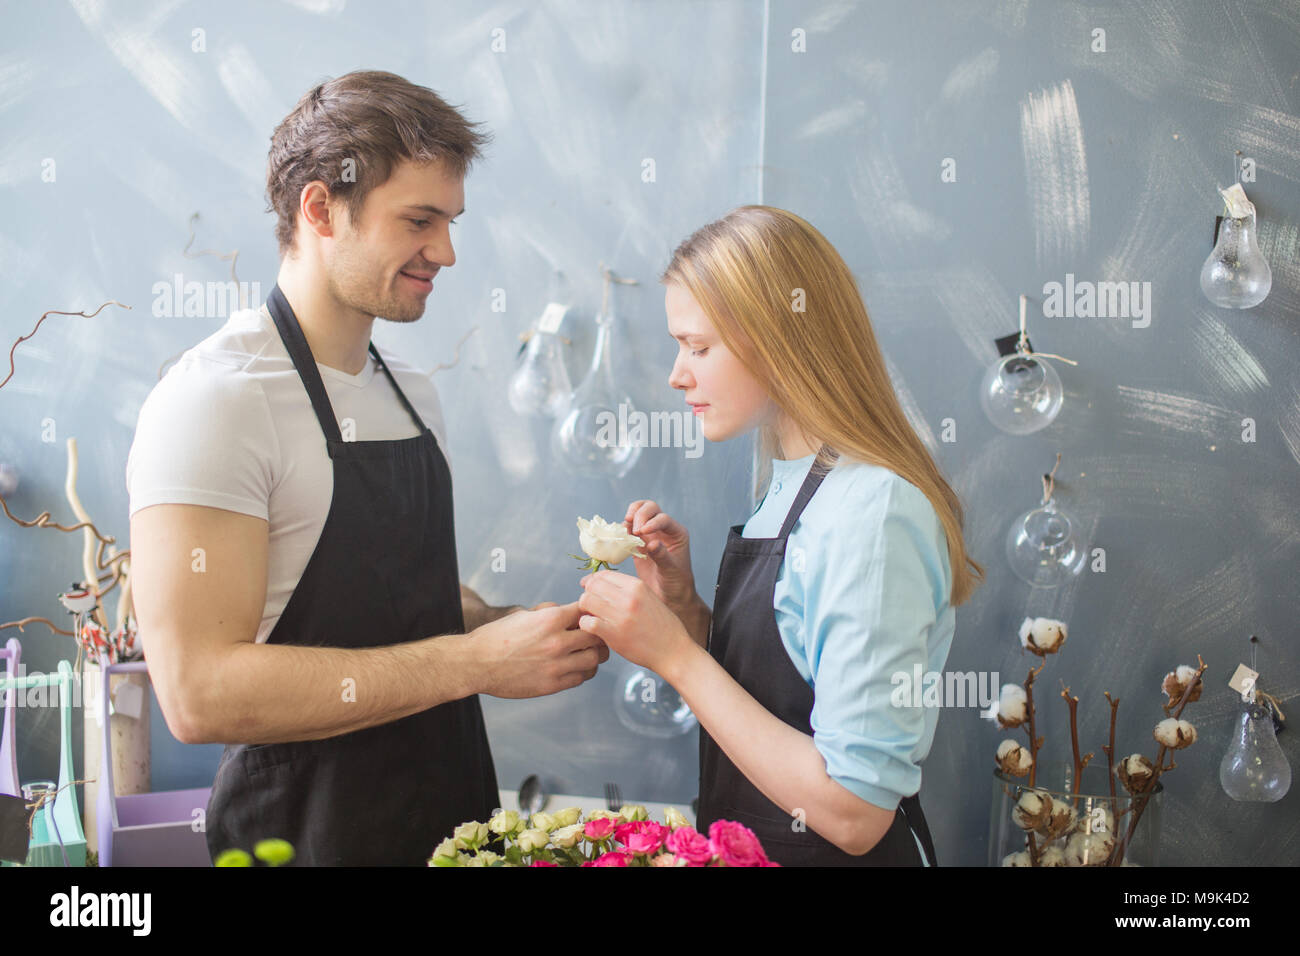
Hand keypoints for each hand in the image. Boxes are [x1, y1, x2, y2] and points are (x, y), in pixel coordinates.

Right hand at [469, 602, 609, 698]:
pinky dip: (584, 671)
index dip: (590, 613)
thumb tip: (570, 613)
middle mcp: (557, 642)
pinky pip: (581, 677)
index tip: (589, 616)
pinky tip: (577, 666)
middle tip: (596, 635)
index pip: (586, 611)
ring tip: (589, 652)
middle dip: (598, 634)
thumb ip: (550, 612)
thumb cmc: (498, 636)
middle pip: (597, 636)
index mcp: (550, 620)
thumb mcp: (524, 615)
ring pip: (594, 659)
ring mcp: (556, 665)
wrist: (476, 663)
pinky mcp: (552, 684)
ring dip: (595, 654)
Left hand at [577, 570, 693, 677]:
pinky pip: (587, 622)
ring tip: (592, 617)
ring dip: (585, 609)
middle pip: (592, 586)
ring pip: (586, 601)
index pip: (604, 575)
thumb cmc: (662, 627)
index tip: (591, 589)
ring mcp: (621, 616)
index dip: (593, 581)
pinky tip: (593, 629)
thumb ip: (628, 590)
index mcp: (637, 586)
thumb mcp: (650, 598)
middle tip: (592, 606)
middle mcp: (628, 597)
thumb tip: (601, 582)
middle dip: (588, 594)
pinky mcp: (614, 635)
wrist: (673, 651)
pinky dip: (585, 625)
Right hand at [624, 500, 696, 611]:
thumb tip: (652, 543)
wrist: (669, 595)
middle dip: (640, 514)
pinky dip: (623, 528)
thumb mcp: (671, 570)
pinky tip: (620, 536)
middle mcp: (663, 530)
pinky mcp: (637, 542)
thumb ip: (662, 556)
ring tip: (625, 527)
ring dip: (630, 516)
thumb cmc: (676, 583)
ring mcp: (650, 535)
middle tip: (634, 528)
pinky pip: (628, 529)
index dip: (652, 522)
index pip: (663, 519)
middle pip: (651, 508)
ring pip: (638, 513)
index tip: (642, 533)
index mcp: (676, 534)